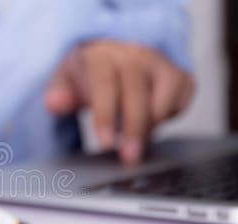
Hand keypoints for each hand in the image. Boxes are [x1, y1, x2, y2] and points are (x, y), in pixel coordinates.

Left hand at [45, 40, 194, 164]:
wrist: (113, 52)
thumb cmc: (89, 72)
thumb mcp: (66, 80)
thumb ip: (59, 93)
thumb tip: (54, 103)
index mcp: (103, 56)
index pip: (105, 84)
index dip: (106, 115)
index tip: (106, 142)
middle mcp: (135, 55)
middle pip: (138, 93)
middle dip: (135, 129)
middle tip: (129, 157)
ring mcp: (160, 63)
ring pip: (167, 94)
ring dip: (153, 123)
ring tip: (135, 140)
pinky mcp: (180, 75)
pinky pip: (183, 99)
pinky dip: (170, 116)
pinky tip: (151, 123)